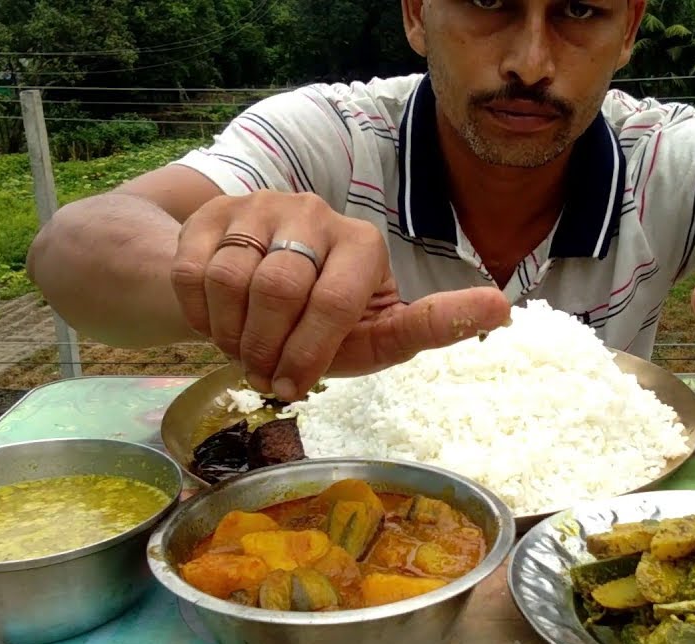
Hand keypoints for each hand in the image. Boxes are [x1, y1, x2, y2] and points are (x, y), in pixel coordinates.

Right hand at [170, 190, 509, 399]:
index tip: (294, 385)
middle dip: (267, 351)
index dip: (310, 353)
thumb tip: (501, 309)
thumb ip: (429, 326)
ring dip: (230, 334)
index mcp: (362, 242)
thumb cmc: (323, 324)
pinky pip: (193, 273)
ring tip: (243, 346)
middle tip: (265, 373)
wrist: (248, 291)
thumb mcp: (374, 334)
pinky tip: (216, 321)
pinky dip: (198, 316)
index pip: (336, 300)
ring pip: (232, 281)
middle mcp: (313, 211)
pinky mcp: (211, 213)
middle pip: (280, 291)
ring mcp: (260, 206)